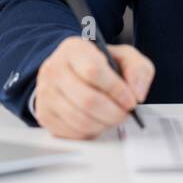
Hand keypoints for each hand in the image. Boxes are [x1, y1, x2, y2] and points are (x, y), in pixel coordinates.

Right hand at [32, 37, 153, 138]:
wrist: (72, 72)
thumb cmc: (98, 65)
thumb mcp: (124, 57)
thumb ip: (138, 69)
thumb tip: (137, 92)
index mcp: (73, 49)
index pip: (93, 71)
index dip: (116, 90)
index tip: (130, 100)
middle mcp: (54, 69)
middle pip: (87, 100)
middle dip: (113, 113)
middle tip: (124, 114)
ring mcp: (46, 93)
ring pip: (79, 120)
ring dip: (103, 124)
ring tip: (112, 117)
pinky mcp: (45, 114)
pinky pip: (71, 133)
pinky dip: (90, 133)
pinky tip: (97, 122)